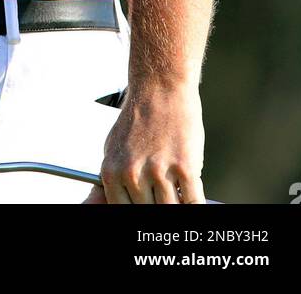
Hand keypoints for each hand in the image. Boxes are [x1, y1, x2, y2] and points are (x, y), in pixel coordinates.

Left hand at [83, 81, 205, 202]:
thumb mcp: (114, 148)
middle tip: (163, 195)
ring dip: (177, 204)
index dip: (138, 211)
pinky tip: (192, 195)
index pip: (123, 211)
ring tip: (177, 191)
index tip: (148, 206)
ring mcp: (159, 172)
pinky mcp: (184, 168)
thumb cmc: (139, 118)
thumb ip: (115, 180)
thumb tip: (104, 204)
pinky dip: (195, 204)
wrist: (161, 87)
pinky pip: (193, 203)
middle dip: (158, 205)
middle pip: (148, 212)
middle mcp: (132, 174)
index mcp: (112, 172)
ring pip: (170, 210)